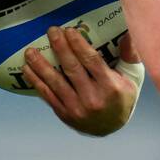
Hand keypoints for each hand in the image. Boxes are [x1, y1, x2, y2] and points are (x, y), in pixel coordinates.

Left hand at [22, 27, 141, 135]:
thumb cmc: (122, 97)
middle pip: (72, 68)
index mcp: (110, 87)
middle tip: (51, 31)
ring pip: (56, 82)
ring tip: (30, 51)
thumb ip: (130, 55)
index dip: (79, 45)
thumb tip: (128, 34)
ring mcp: (77, 108)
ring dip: (41, 65)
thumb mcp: (132, 77)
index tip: (69, 31)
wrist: (111, 128)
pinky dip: (36, 82)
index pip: (92, 61)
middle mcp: (93, 98)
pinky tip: (27, 69)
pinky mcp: (64, 114)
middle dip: (60, 48)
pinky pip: (48, 95)